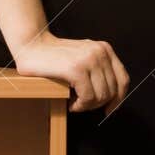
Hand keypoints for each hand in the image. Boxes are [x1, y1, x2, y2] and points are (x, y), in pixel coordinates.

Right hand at [13, 30, 129, 115]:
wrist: (31, 45)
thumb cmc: (54, 57)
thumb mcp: (83, 57)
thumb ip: (98, 70)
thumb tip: (114, 98)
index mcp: (104, 49)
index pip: (123, 79)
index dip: (118, 99)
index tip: (109, 109)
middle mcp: (100, 52)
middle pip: (112, 91)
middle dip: (96, 104)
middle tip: (81, 104)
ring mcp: (89, 59)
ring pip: (101, 97)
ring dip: (86, 106)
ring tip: (73, 101)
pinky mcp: (76, 69)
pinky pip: (88, 97)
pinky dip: (79, 105)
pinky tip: (69, 101)